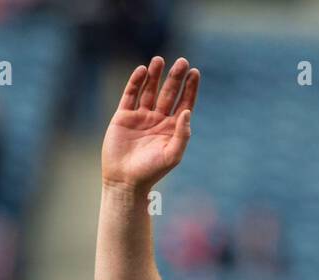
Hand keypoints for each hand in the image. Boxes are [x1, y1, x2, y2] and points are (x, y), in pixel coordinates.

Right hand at [102, 56, 200, 191]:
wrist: (125, 180)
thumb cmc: (151, 171)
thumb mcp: (172, 155)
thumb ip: (182, 134)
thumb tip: (188, 111)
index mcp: (172, 128)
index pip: (184, 103)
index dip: (190, 88)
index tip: (195, 72)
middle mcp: (158, 120)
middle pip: (169, 93)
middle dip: (175, 77)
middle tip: (182, 61)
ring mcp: (141, 117)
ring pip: (150, 90)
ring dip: (155, 75)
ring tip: (160, 60)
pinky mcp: (123, 116)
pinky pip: (130, 95)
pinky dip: (136, 82)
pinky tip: (142, 71)